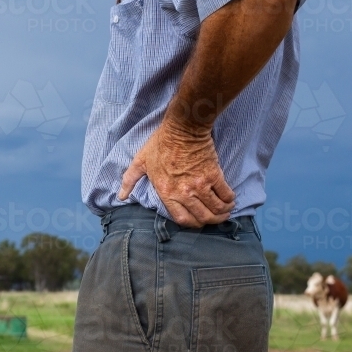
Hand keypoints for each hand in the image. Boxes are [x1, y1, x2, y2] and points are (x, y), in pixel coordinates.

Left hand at [118, 121, 235, 227]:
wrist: (183, 127)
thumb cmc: (160, 143)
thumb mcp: (140, 161)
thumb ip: (129, 181)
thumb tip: (121, 196)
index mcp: (166, 192)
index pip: (182, 219)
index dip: (193, 224)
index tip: (198, 222)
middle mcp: (184, 192)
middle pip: (202, 217)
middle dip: (212, 221)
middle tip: (217, 218)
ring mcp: (199, 184)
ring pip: (215, 208)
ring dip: (223, 212)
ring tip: (226, 210)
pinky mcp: (213, 175)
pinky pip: (225, 193)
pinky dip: (229, 199)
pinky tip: (230, 199)